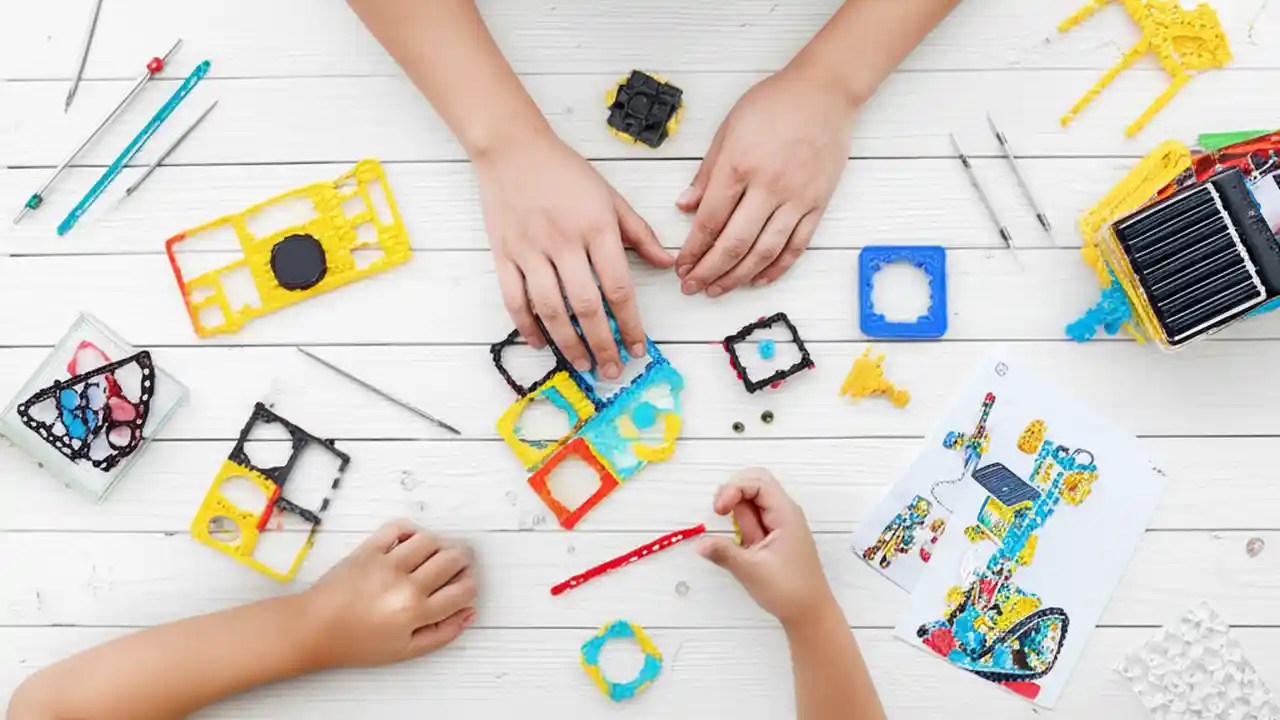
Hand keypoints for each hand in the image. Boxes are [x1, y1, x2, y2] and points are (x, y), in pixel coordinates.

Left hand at [301, 520, 477, 668]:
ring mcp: (386, 563)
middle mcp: (405, 585)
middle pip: (453, 559)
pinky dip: (411, 530)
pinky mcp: (369, 550)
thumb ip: (442, 633)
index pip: (463, 590)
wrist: (314, 628)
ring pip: (431, 540)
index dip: (471, 585)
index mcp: (416, 613)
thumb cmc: (355, 643)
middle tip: (459, 564)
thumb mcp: (404, 651)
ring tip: (435, 555)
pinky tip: (411, 543)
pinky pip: (399, 528)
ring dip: (440, 545)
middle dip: (463, 560)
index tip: (465, 585)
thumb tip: (468, 613)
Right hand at [474, 132, 674, 378]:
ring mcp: (530, 250)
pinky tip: (540, 344)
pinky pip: (514, 300)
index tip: (639, 348)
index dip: (631, 323)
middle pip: (587, 306)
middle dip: (602, 344)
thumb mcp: (610, 196)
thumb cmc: (564, 171)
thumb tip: (668, 263)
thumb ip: (639, 233)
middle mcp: (564, 241)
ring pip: (551, 309)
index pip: (619, 287)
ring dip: (568, 344)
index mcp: (596, 228)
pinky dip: (527, 326)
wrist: (512, 148)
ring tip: (583, 365)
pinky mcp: (503, 254)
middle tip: (612, 369)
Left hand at [675, 65, 857, 295]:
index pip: (709, 220)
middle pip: (733, 243)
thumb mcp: (728, 129)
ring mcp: (796, 197)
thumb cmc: (774, 103)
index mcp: (739, 165)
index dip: (692, 250)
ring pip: (764, 252)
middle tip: (691, 287)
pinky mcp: (818, 203)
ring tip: (718, 289)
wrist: (825, 91)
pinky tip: (757, 280)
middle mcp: (768, 185)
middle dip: (708, 271)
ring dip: (737, 277)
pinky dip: (776, 268)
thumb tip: (685, 207)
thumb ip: (707, 173)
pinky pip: (796, 246)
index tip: (681, 266)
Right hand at [698, 468, 835, 629]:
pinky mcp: (774, 537)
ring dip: (736, 507)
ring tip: (727, 526)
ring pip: (754, 501)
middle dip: (733, 491)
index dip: (733, 488)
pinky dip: (741, 521)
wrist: (810, 613)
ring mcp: (780, 524)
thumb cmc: (788, 590)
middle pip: (756, 484)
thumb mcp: (751, 570)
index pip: (757, 482)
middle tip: (718, 510)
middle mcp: (784, 513)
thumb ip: (724, 552)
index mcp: (785, 514)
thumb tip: (699, 543)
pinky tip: (735, 536)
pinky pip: (755, 518)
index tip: (718, 511)